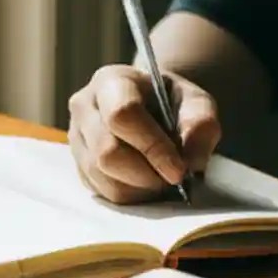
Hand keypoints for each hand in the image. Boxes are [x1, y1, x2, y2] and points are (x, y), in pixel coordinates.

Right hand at [67, 64, 221, 202]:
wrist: (152, 109)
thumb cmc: (172, 103)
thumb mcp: (196, 103)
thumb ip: (201, 125)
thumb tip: (191, 162)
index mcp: (111, 81)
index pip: (123, 116)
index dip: (152, 147)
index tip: (179, 171)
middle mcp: (84, 107)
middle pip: (107, 152)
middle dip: (146, 175)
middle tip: (173, 179)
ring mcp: (76, 139)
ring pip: (102, 177)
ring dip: (139, 189)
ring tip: (162, 180)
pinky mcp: (78, 166)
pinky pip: (101, 192)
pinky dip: (130, 196)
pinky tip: (146, 183)